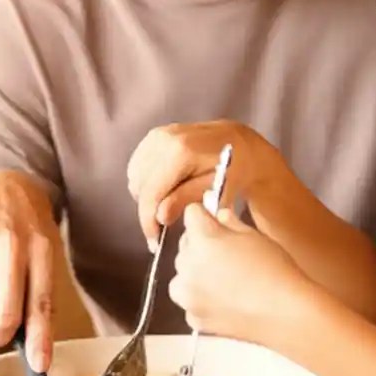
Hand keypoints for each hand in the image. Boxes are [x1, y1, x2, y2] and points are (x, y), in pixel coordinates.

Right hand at [0, 170, 58, 371]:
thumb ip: (40, 295)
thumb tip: (35, 349)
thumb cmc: (26, 230)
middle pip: (4, 315)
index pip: (41, 303)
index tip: (39, 367)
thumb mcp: (44, 252)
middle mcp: (10, 244)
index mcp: (41, 248)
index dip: (40, 340)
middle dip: (0, 334)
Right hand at [126, 121, 285, 248]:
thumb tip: (160, 216)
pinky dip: (147, 181)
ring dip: (147, 195)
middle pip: (140, 187)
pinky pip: (138, 167)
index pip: (151, 193)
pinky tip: (166, 188)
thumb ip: (185, 200)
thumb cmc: (232, 169)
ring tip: (170, 203)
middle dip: (150, 209)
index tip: (153, 241)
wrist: (240, 143)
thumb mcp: (216, 190)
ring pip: (135, 178)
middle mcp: (163, 139)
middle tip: (167, 223)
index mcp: (180, 151)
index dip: (148, 220)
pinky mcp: (154, 135)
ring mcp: (157, 135)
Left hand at [169, 204, 317, 347]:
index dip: (205, 216)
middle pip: (185, 245)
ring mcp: (188, 295)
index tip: (215, 223)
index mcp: (203, 239)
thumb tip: (219, 217)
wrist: (286, 315)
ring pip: (183, 275)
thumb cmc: (276, 272)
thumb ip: (230, 222)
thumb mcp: (255, 236)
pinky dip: (203, 300)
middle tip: (228, 256)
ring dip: (197, 274)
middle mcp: (187, 266)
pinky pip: (190, 301)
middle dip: (201, 246)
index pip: (190, 214)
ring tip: (226, 281)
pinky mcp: (193, 318)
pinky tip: (227, 301)